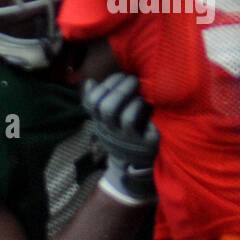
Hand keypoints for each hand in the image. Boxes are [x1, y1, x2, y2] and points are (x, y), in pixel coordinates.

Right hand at [82, 72, 159, 206]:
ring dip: (132, 99)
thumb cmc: (123, 133)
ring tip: (141, 92)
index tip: (119, 76)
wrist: (136, 163)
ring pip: (123, 117)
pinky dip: (143, 111)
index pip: (92, 102)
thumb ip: (99, 100)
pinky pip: (142, 127)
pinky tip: (149, 104)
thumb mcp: (108, 120)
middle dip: (119, 89)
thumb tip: (90, 82)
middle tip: (133, 78)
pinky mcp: (147, 144)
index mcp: (101, 122)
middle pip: (106, 108)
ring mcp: (127, 138)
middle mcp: (111, 131)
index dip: (104, 86)